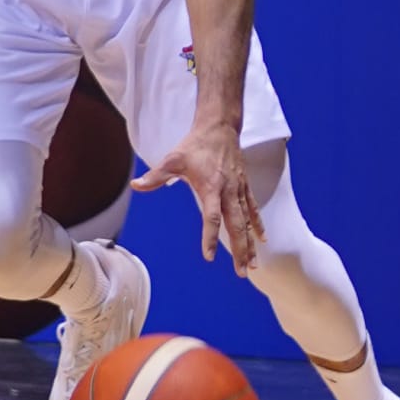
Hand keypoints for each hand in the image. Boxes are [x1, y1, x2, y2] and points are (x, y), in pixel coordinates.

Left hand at [134, 124, 265, 271]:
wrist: (219, 127)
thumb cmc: (195, 145)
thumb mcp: (173, 159)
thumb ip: (156, 176)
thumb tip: (136, 185)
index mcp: (211, 187)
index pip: (211, 217)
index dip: (209, 237)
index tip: (208, 257)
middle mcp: (228, 191)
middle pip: (235, 225)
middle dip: (239, 250)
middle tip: (241, 272)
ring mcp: (239, 189)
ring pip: (246, 221)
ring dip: (250, 243)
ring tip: (252, 264)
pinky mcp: (244, 186)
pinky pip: (253, 209)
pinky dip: (257, 224)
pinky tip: (262, 240)